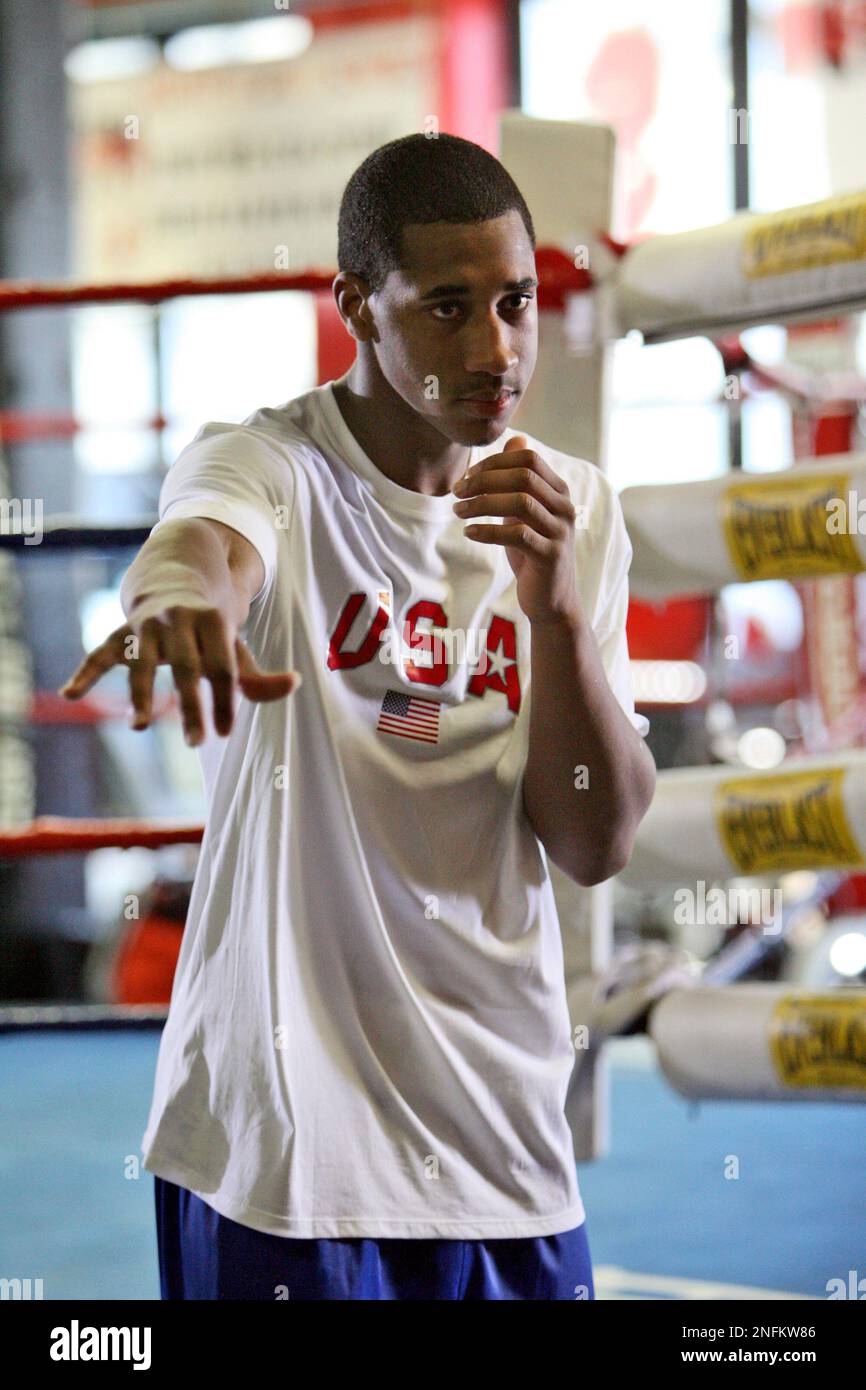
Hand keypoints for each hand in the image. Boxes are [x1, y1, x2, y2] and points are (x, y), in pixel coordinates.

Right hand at [57, 604, 300, 744]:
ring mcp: (146, 625)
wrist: (175, 576)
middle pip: (186, 668)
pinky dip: (84, 673)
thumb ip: (258, 675)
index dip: (225, 700)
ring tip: (141, 727)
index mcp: (213, 621)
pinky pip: (99, 653)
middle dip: (192, 705)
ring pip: (141, 663)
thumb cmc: (210, 626)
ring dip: (141, 695)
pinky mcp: (120, 632)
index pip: (222, 667)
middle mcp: (178, 620)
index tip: (224, 732)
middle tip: (197, 742)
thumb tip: (296, 683)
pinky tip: (69, 695)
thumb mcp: (234, 646)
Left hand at [451, 434, 581, 625]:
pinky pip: (518, 535)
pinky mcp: (551, 556)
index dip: (493, 463)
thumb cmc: (533, 553)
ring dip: (482, 503)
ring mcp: (560, 531)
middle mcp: (565, 507)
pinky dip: (488, 530)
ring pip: (520, 502)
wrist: (551, 599)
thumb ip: (519, 478)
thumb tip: (515, 438)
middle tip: (457, 493)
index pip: (528, 459)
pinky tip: (469, 532)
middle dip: (484, 480)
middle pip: (523, 476)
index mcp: (559, 491)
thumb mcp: (524, 512)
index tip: (467, 478)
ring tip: (458, 511)